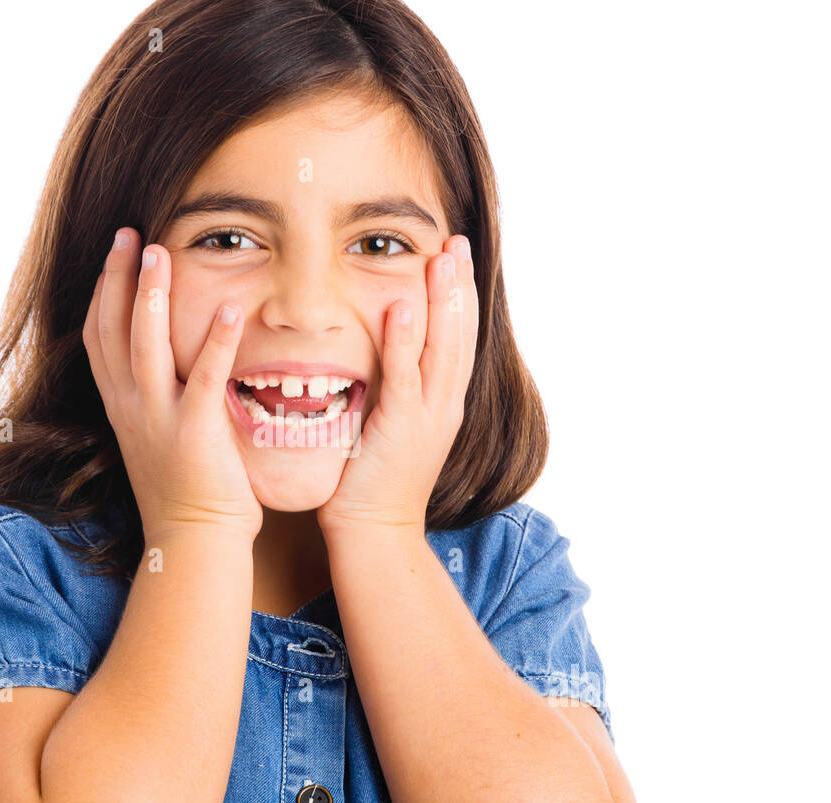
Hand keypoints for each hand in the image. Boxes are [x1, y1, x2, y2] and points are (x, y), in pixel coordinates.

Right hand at [84, 227, 262, 541]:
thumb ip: (158, 399)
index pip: (99, 337)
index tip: (117, 254)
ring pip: (143, 345)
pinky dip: (215, 341)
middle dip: (118, 277)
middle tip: (130, 233)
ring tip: (160, 251)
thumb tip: (170, 367)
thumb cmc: (187, 493)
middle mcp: (130, 407)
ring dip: (150, 295)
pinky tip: (230, 308)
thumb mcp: (158, 437)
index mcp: (121, 407)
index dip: (105, 291)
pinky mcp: (195, 433)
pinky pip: (203, 377)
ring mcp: (158, 419)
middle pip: (112, 329)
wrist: (194, 542)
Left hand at [317, 235, 478, 537]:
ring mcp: (427, 416)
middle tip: (457, 242)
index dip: (458, 297)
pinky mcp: (401, 428)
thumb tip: (380, 356)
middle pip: (459, 334)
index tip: (455, 257)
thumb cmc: (371, 482)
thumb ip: (392, 390)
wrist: (373, 532)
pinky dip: (405, 342)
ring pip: (442, 348)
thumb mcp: (388, 427)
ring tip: (444, 258)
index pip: (456, 339)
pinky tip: (403, 308)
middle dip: (460, 286)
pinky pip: (406, 377)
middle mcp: (443, 405)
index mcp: (441, 403)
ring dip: (443, 301)